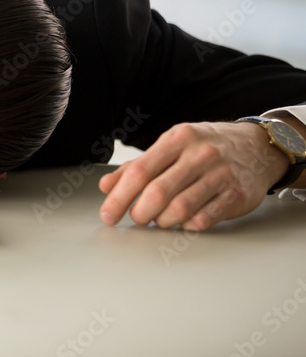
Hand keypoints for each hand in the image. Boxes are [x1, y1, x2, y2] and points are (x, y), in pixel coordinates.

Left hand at [97, 121, 288, 230]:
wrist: (258, 146)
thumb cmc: (205, 147)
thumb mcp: (171, 146)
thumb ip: (137, 166)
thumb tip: (106, 186)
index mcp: (177, 139)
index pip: (139, 171)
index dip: (119, 196)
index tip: (108, 215)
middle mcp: (199, 154)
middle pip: (158, 192)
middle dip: (140, 212)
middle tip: (137, 218)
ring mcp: (221, 174)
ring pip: (181, 208)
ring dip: (163, 221)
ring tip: (160, 219)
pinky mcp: (238, 195)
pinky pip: (205, 218)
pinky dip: (188, 225)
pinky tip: (184, 221)